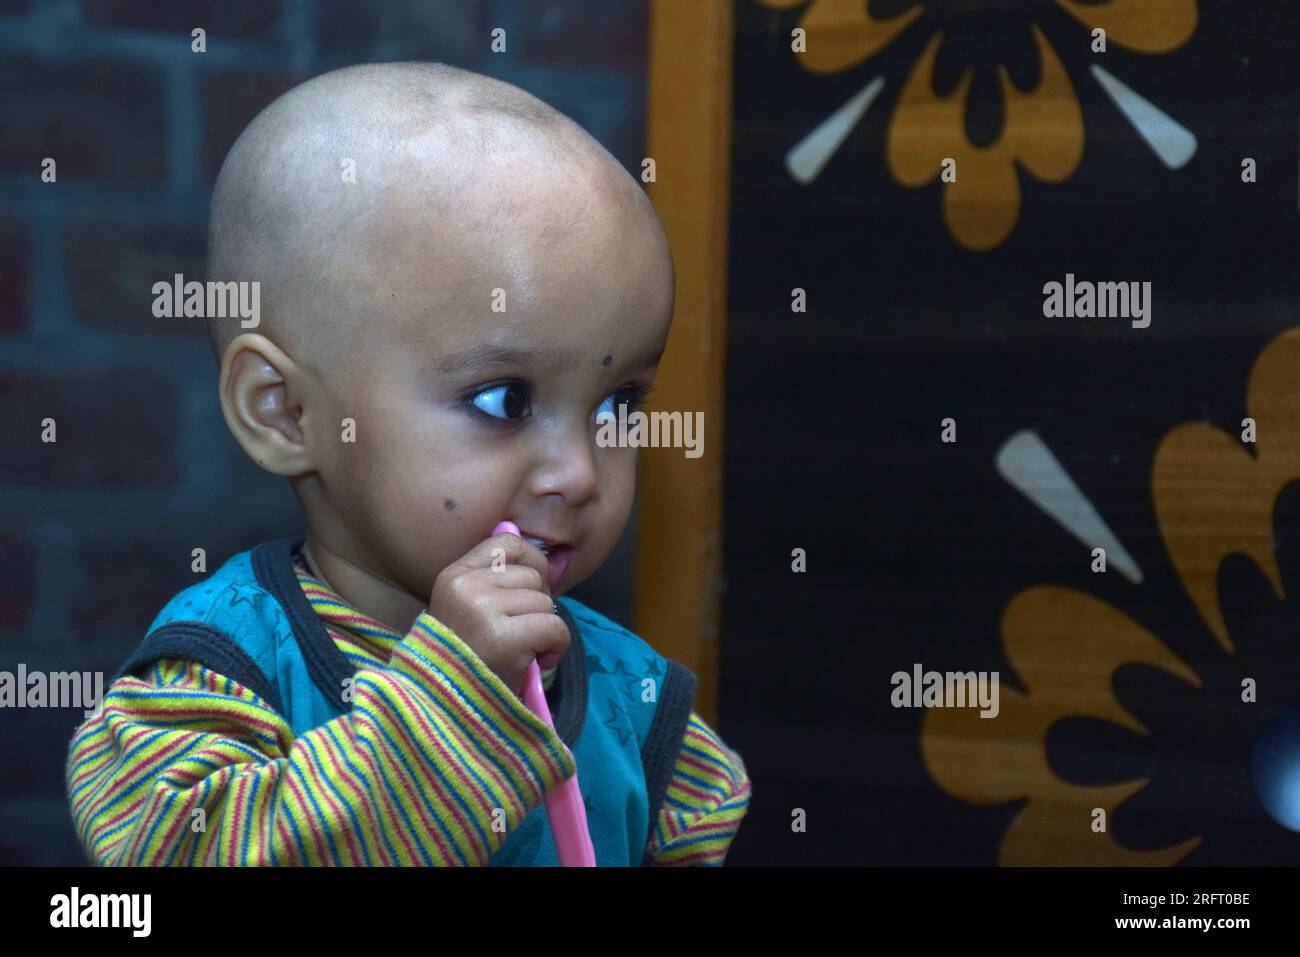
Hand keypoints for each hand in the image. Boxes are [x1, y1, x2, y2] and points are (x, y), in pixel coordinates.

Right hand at [427, 532, 570, 695]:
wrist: (447, 709)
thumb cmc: (465, 662)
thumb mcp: (469, 612)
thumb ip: (498, 583)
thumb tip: (549, 562)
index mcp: (453, 576)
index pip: (507, 543)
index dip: (531, 564)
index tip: (530, 592)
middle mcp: (465, 587)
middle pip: (532, 576)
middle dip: (537, 605)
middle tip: (520, 635)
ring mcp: (482, 610)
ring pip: (545, 602)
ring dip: (544, 630)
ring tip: (521, 653)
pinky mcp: (504, 637)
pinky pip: (555, 626)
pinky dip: (556, 647)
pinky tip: (535, 663)